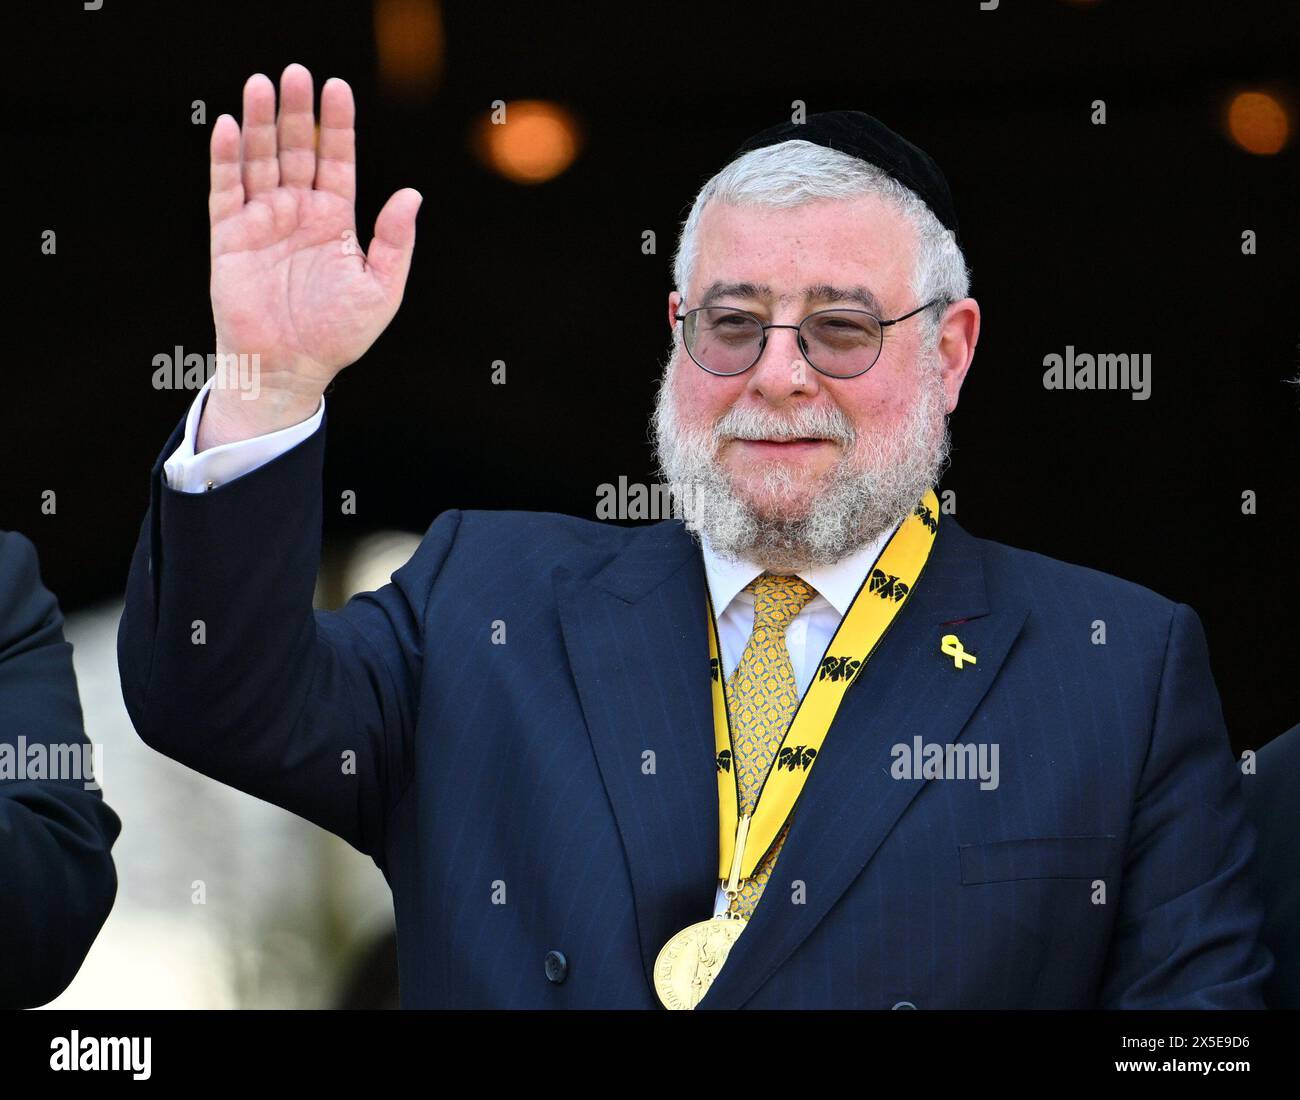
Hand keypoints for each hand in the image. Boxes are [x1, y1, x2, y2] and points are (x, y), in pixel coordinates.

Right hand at [200, 63, 420, 447]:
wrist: (290, 370)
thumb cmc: (338, 335)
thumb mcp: (381, 289)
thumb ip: (395, 241)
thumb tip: (412, 194)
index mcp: (336, 220)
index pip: (336, 160)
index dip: (337, 124)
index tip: (338, 87)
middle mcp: (298, 213)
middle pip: (296, 149)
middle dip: (296, 111)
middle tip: (295, 73)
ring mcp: (263, 222)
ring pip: (260, 161)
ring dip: (259, 123)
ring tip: (260, 85)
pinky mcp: (231, 238)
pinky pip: (225, 191)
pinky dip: (226, 160)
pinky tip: (227, 127)